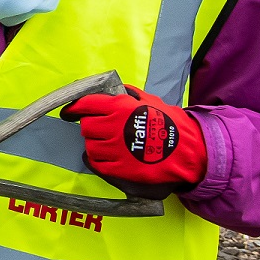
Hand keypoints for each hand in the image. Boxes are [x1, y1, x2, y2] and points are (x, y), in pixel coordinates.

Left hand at [65, 85, 206, 189]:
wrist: (190, 151)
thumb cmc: (171, 123)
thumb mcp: (150, 100)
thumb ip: (128, 94)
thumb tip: (111, 90)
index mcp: (119, 106)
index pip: (85, 105)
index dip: (73, 109)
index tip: (69, 113)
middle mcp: (114, 126)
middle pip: (86, 127)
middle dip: (91, 127)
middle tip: (100, 129)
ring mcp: (116, 149)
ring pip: (90, 146)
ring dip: (95, 144)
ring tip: (106, 144)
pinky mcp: (120, 169)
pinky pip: (96, 163)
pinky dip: (97, 160)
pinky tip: (104, 157)